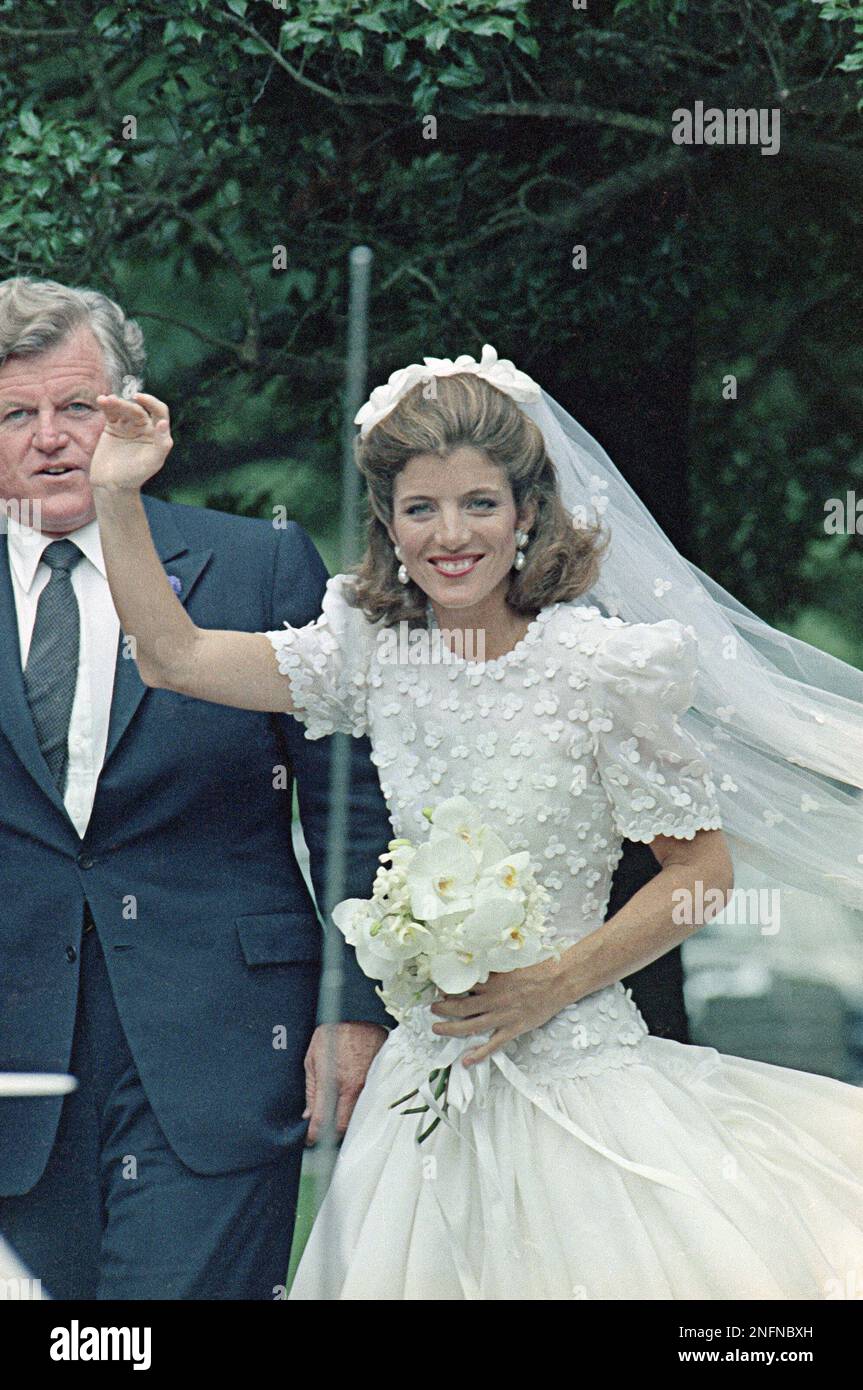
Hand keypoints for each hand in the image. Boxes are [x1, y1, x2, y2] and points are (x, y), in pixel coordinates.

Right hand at [89, 391, 172, 491]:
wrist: (112, 484)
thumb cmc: (136, 475)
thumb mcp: (153, 462)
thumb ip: (162, 444)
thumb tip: (163, 422)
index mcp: (157, 433)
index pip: (159, 412)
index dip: (152, 403)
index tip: (141, 399)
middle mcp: (144, 427)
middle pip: (138, 409)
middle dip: (127, 405)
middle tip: (116, 401)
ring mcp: (128, 426)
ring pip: (124, 409)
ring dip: (116, 403)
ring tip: (106, 400)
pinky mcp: (113, 427)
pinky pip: (111, 413)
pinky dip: (107, 406)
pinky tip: (102, 400)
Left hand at [302, 1021, 387, 1144]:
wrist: (364, 1021)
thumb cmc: (335, 1036)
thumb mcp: (313, 1056)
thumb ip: (311, 1088)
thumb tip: (308, 1114)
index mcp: (333, 1080)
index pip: (322, 1119)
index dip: (314, 1134)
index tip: (309, 1139)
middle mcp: (353, 1088)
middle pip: (343, 1127)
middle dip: (330, 1136)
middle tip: (322, 1133)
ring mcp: (369, 1088)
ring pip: (356, 1119)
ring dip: (345, 1125)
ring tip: (334, 1121)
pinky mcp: (378, 1086)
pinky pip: (367, 1108)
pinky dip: (357, 1114)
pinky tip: (349, 1109)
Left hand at [430, 950, 571, 1066]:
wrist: (557, 981)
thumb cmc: (536, 969)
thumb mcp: (509, 964)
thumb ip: (491, 969)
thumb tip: (474, 965)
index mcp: (492, 982)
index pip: (463, 987)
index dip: (448, 990)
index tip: (439, 990)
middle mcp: (493, 1000)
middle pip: (461, 1007)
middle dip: (443, 1009)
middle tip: (432, 1009)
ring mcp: (502, 1016)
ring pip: (471, 1026)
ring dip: (451, 1029)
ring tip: (437, 1029)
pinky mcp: (513, 1029)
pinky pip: (493, 1044)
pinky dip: (479, 1054)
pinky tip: (466, 1061)